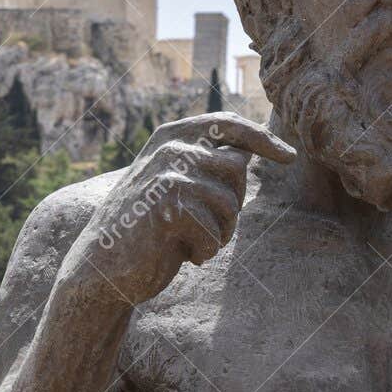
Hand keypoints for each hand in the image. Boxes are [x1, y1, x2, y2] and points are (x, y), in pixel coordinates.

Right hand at [76, 113, 294, 304]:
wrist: (102, 266)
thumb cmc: (148, 229)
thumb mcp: (177, 188)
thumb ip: (208, 166)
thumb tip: (255, 151)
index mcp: (171, 136)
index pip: (228, 125)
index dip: (263, 139)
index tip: (289, 157)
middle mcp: (169, 147)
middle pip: (237, 169)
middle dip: (232, 204)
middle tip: (204, 226)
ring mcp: (167, 174)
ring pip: (230, 203)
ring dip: (220, 232)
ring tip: (190, 240)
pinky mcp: (167, 206)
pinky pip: (214, 231)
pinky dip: (205, 250)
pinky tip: (179, 253)